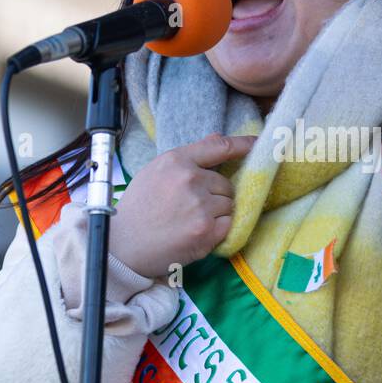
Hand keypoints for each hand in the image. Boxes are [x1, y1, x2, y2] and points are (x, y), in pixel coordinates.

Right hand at [110, 133, 254, 276]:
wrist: (123, 245)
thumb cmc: (138, 209)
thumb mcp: (155, 172)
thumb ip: (188, 157)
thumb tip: (217, 137)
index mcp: (176, 160)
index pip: (219, 147)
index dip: (243, 144)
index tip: (258, 143)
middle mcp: (190, 179)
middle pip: (226, 184)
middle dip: (216, 196)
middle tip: (191, 209)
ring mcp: (200, 205)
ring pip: (229, 205)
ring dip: (217, 214)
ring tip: (190, 222)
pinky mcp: (206, 230)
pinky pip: (229, 225)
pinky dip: (218, 231)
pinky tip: (196, 234)